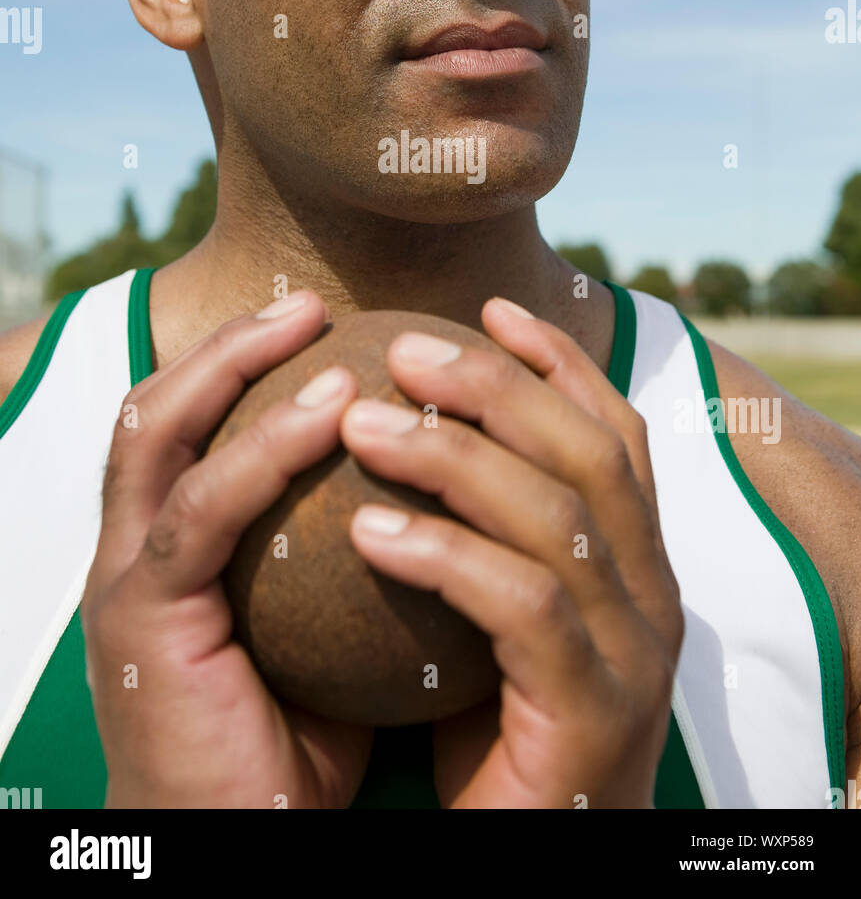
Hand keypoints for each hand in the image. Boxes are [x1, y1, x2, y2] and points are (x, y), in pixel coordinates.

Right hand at [82, 291, 372, 809]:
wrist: (247, 851)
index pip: (190, 429)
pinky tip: (329, 417)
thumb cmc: (298, 742)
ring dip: (234, 373)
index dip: (243, 366)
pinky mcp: (144, 622)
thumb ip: (351, 552)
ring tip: (316, 335)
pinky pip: (199, 516)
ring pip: (156, 437)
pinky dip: (260, 453)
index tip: (325, 325)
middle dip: (227, 344)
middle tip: (310, 305)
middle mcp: (137, 552)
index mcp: (174, 550)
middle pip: (156, 408)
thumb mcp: (331, 624)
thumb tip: (442, 484)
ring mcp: (129, 583)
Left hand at [340, 298, 683, 808]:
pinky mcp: (596, 715)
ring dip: (457, 455)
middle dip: (500, 385)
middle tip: (405, 349)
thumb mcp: (489, 616)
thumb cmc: (492, 735)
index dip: (559, 363)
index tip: (489, 309)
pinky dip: (445, 558)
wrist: (527, 859)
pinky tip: (366, 531)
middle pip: (591, 453)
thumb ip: (479, 532)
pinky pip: (523, 610)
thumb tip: (397, 434)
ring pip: (561, 517)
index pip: (614, 434)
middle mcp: (653, 595)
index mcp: (635, 563)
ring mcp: (635, 655)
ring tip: (361, 423)